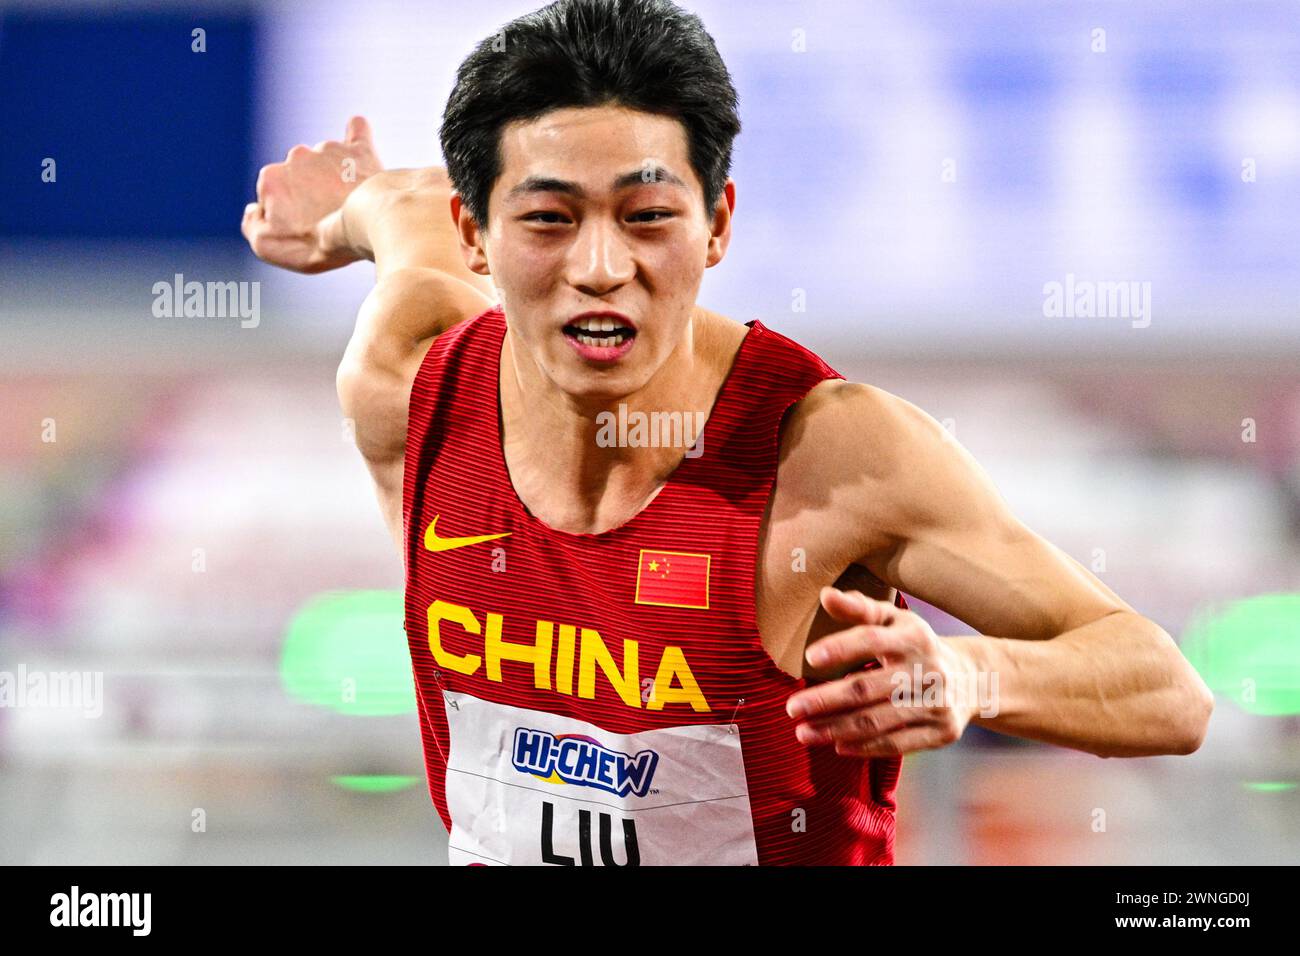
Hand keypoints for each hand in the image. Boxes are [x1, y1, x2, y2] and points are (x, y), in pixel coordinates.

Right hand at [241, 115, 383, 272]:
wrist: (364, 225)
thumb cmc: (316, 240)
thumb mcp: (268, 246)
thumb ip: (251, 225)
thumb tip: (254, 209)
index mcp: (271, 178)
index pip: (272, 198)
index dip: (286, 219)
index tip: (302, 232)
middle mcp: (297, 156)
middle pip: (299, 177)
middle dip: (309, 196)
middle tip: (327, 221)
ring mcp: (329, 150)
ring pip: (325, 161)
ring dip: (332, 179)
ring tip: (348, 205)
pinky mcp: (360, 150)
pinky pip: (358, 130)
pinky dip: (356, 138)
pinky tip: (358, 150)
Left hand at [785, 587, 977, 756]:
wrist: (974, 679)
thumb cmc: (917, 646)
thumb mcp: (895, 621)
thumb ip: (860, 609)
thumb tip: (824, 595)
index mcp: (913, 637)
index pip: (872, 639)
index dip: (841, 648)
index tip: (810, 658)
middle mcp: (927, 671)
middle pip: (867, 688)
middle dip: (825, 700)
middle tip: (791, 708)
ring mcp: (936, 704)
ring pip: (877, 721)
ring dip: (835, 729)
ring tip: (803, 733)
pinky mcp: (941, 732)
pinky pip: (896, 744)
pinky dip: (864, 748)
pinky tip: (836, 746)